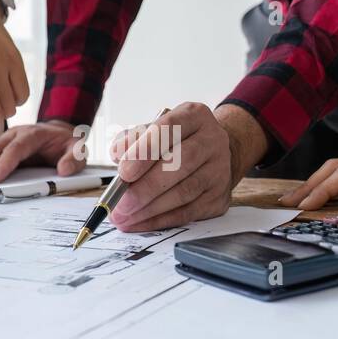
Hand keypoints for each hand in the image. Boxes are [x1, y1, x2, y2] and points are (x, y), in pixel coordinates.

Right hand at [0, 120, 84, 184]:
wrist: (60, 132)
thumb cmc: (67, 143)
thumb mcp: (78, 148)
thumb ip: (74, 158)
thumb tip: (64, 169)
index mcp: (32, 134)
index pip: (16, 149)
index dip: (4, 164)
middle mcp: (15, 134)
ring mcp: (5, 139)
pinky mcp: (0, 146)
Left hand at [110, 103, 265, 231]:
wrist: (212, 155)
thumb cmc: (175, 142)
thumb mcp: (152, 130)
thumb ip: (132, 139)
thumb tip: (118, 153)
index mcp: (194, 116)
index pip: (169, 130)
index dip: (145, 152)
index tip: (124, 172)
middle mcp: (213, 139)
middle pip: (181, 163)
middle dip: (146, 187)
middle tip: (121, 203)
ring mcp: (220, 169)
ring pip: (184, 192)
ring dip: (150, 209)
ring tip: (125, 217)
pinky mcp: (220, 196)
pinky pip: (188, 212)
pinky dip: (161, 220)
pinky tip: (140, 222)